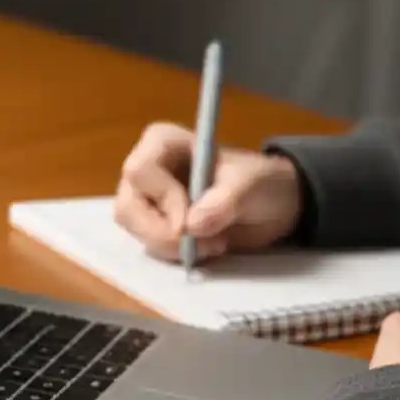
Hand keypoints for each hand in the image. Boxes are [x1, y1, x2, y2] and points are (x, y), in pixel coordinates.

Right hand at [112, 122, 302, 261]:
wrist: (271, 206)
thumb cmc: (259, 182)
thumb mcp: (251, 185)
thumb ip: (225, 201)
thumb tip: (192, 225)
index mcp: (162, 143)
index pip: (140, 171)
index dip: (162, 199)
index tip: (191, 223)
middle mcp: (146, 171)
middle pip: (127, 208)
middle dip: (162, 234)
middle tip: (202, 244)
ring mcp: (146, 201)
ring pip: (136, 232)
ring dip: (172, 247)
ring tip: (212, 243)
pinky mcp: (153, 227)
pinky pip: (150, 247)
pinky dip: (176, 255)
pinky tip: (206, 247)